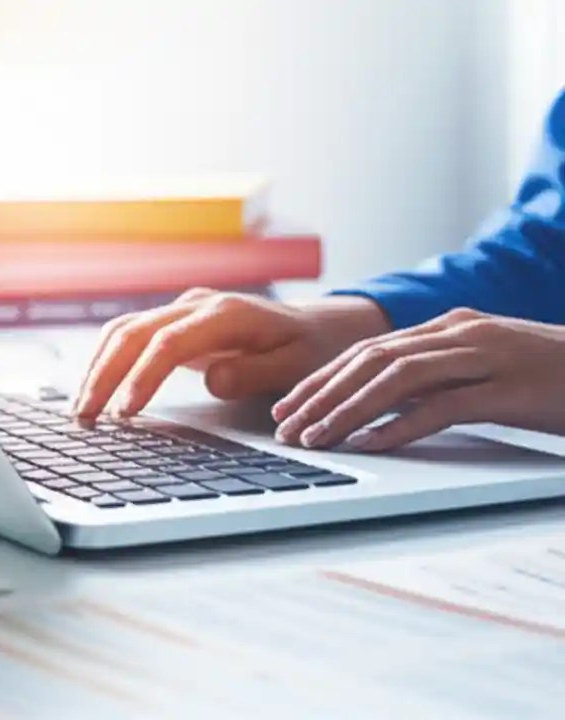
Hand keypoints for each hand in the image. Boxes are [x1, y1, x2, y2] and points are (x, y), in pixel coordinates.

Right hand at [73, 289, 389, 418]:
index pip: (169, 343)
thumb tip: (211, 379)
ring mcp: (181, 308)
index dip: (142, 377)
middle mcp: (197, 304)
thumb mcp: (298, 366)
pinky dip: (106, 360)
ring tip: (79, 410)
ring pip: (123, 330)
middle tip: (84, 417)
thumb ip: (255, 372)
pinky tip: (93, 390)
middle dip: (103, 375)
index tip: (125, 412)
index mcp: (226, 313)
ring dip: (97, 368)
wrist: (319, 325)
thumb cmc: (311, 349)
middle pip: (133, 333)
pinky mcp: (172, 321)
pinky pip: (128, 335)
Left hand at [272, 308, 564, 450]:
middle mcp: (462, 333)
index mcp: (454, 326)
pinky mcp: (509, 389)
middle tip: (286, 426)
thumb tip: (384, 408)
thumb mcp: (490, 371)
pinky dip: (401, 426)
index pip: (370, 350)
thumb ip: (442, 378)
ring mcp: (486, 357)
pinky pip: (443, 406)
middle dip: (321, 394)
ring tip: (317, 438)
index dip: (324, 379)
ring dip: (348, 410)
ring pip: (396, 379)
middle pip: (371, 361)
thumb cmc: (557, 381)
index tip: (289, 406)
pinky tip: (372, 446)